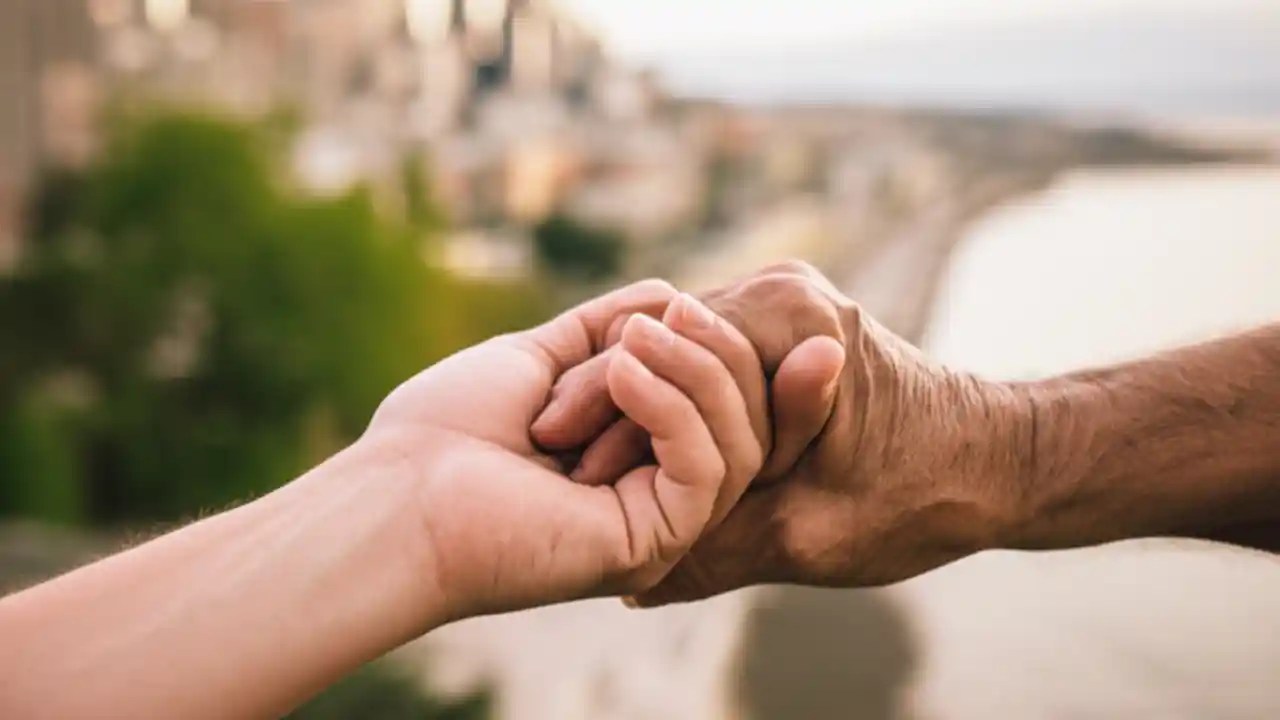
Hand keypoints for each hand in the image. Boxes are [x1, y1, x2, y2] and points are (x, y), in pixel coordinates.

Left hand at [364, 281, 767, 621]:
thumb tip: (672, 292)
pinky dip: (674, 407)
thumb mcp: (540, 360)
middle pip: (743, 419)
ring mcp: (660, 527)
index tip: (678, 298)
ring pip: (738, 442)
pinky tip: (623, 370)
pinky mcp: (653, 543)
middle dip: (717, 353)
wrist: (395, 495)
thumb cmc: (447, 433)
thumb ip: (604, 330)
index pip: (718, 399)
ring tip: (636, 337)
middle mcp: (657, 498)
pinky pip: (705, 468)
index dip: (714, 347)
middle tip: (676, 308)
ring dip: (698, 372)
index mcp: (635, 461)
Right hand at [532, 262, 1031, 602]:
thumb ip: (716, 553)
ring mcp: (784, 294)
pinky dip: (677, 396)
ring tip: (586, 464)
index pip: (671, 371)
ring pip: (680, 350)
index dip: (617, 433)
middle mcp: (783, 290)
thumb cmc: (919, 500)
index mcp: (792, 326)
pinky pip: (707, 352)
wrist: (997, 462)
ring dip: (643, 403)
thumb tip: (630, 589)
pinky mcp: (784, 314)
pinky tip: (640, 441)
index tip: (575, 484)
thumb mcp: (807, 539)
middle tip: (561, 471)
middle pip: (666, 350)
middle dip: (619, 414)